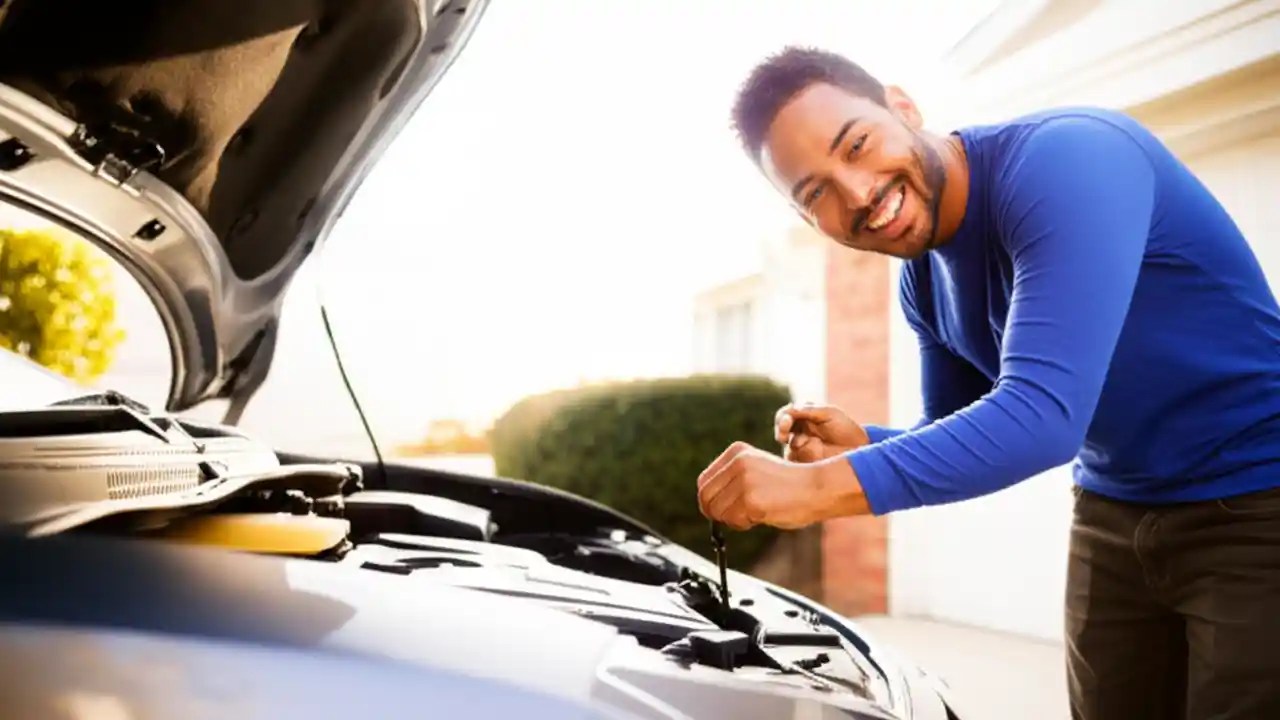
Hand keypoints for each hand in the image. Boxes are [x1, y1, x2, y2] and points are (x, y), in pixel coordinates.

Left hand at [696, 441, 868, 530]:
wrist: (818, 487)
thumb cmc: (790, 484)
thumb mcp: (757, 469)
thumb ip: (733, 479)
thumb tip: (707, 502)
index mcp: (736, 451)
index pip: (704, 481)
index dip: (708, 500)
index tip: (718, 510)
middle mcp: (737, 462)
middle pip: (706, 497)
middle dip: (715, 512)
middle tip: (733, 518)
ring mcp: (743, 480)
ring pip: (717, 511)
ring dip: (732, 519)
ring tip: (753, 515)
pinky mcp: (751, 500)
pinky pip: (733, 521)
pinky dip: (743, 524)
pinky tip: (760, 517)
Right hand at [774, 402, 869, 462]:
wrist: (860, 450)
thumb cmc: (846, 428)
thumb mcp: (830, 413)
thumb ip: (809, 410)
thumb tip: (791, 409)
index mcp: (804, 416)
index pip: (786, 414)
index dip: (783, 416)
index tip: (787, 420)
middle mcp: (800, 431)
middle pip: (781, 429)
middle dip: (781, 430)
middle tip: (784, 435)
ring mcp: (802, 447)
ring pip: (787, 446)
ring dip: (792, 444)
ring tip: (803, 444)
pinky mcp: (805, 462)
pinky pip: (794, 461)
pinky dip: (796, 459)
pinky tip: (807, 456)